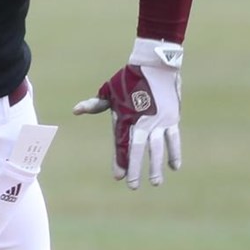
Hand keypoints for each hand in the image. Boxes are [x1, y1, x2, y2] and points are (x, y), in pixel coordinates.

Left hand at [72, 38, 183, 188]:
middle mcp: (142, 120)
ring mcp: (158, 120)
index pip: (122, 143)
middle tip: (132, 185)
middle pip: (138, 148)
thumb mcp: (109, 91)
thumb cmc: (128, 78)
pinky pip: (173, 138)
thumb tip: (75, 111)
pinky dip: (174, 152)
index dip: (120, 160)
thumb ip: (95, 105)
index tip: (118, 176)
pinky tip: (174, 167)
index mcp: (125, 116)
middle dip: (135, 168)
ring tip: (155, 182)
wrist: (154, 63)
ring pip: (157, 147)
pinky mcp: (171, 117)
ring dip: (156, 165)